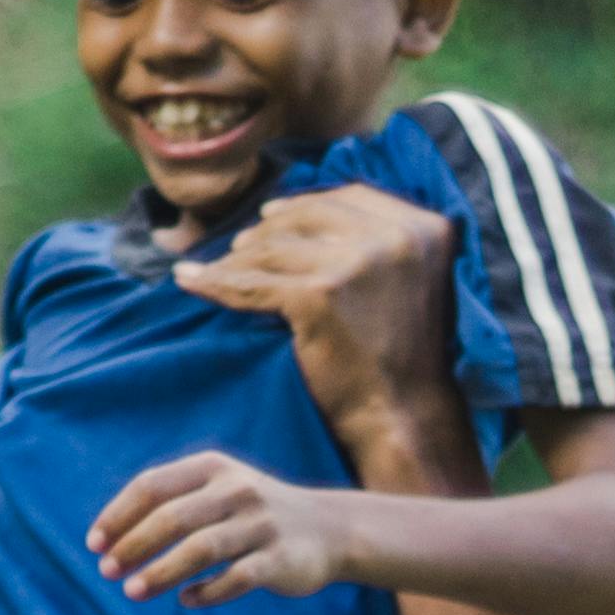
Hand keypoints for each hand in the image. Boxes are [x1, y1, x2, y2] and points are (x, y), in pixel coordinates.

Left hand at [87, 452, 345, 606]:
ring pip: (201, 549)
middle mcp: (237, 490)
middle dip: (133, 546)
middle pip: (172, 518)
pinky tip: (187, 601)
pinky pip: (236, 579)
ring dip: (161, 572)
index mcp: (213, 468)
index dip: (118, 515)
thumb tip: (109, 538)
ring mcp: (261, 525)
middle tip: (106, 572)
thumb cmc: (254, 515)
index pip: (152, 485)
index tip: (94, 544)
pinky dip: (207, 593)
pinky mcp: (280, 559)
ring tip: (132, 593)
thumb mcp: (218, 490)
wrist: (330, 529)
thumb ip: (172, 503)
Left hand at [182, 183, 459, 456]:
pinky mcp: (319, 296)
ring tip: (217, 267)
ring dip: (238, 257)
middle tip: (240, 244)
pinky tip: (189, 281)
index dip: (307, 205)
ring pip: (276, 249)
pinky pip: (252, 285)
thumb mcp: (410, 281)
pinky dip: (215, 283)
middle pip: (311, 215)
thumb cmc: (403, 360)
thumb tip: (305, 211)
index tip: (273, 215)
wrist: (403, 418)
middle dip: (269, 228)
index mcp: (425, 228)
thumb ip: (379, 244)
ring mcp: (356, 264)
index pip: (353, 197)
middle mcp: (395, 237)